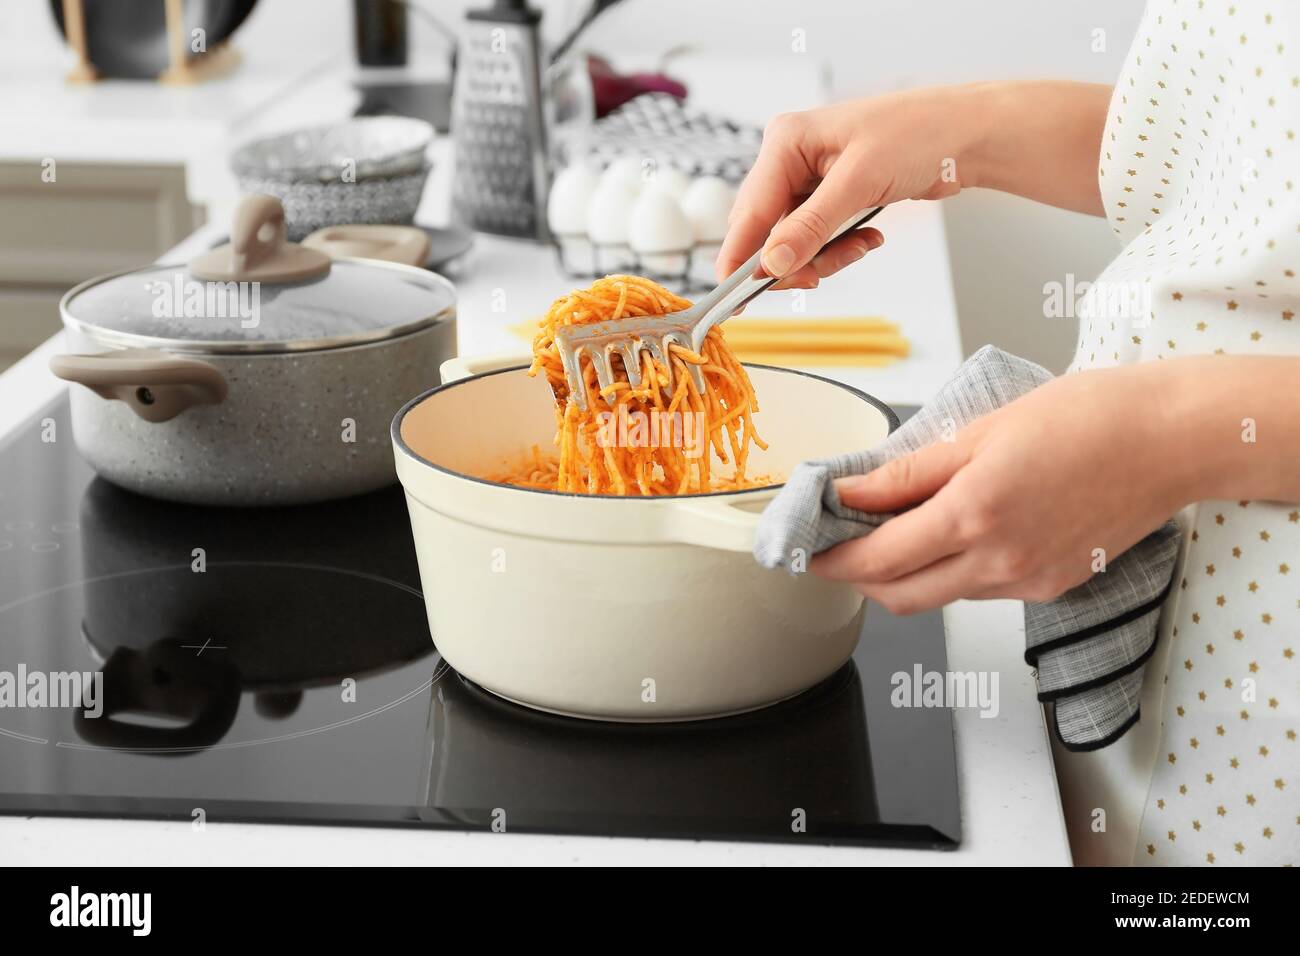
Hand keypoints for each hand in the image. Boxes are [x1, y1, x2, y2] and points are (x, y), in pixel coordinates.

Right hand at [716, 87, 976, 288]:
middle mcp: (790, 159)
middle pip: (765, 231)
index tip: (734, 297)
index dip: (740, 258)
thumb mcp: (860, 182)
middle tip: (816, 278)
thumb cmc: (918, 135)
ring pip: (792, 242)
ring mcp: (809, 180)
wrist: (965, 134)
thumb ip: (812, 226)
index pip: (749, 211)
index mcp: (785, 142)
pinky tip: (869, 238)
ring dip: (824, 256)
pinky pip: (817, 239)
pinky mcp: (829, 197)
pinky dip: (839, 248)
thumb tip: (772, 263)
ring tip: (860, 247)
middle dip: (792, 260)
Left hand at [809, 364, 1192, 613]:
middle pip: (900, 596)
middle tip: (837, 545)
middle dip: (858, 577)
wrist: (1169, 440)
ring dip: (903, 574)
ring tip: (890, 530)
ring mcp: (1028, 582)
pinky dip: (950, 570)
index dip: (833, 560)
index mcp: (975, 515)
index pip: (878, 560)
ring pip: (939, 596)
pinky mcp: (1051, 588)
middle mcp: (1000, 562)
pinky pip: (980, 591)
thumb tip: (853, 491)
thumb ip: (909, 471)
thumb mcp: (980, 430)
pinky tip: (951, 532)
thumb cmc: (1087, 418)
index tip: (807, 547)